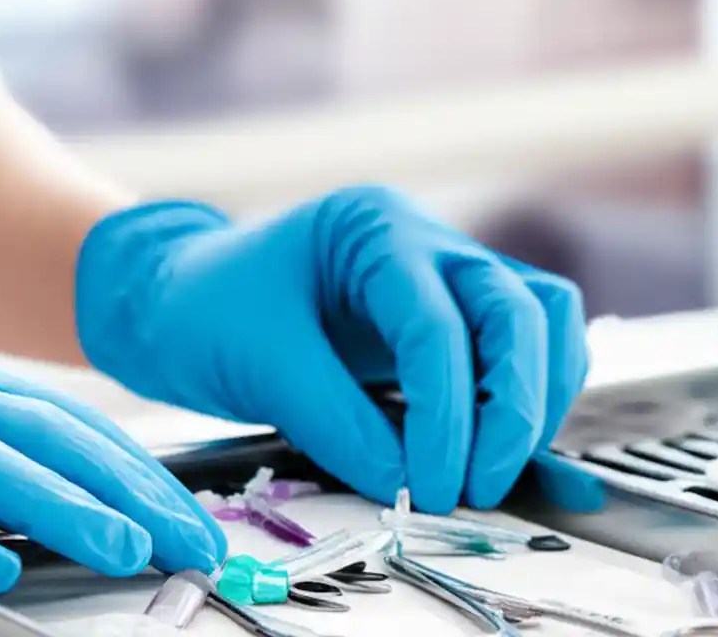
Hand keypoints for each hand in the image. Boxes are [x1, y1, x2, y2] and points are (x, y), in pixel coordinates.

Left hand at [77, 187, 589, 512]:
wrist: (177, 303)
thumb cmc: (205, 311)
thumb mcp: (258, 362)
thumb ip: (337, 423)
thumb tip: (409, 486)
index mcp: (374, 229)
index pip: (438, 322)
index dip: (446, 413)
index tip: (436, 487)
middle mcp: (426, 244)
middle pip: (520, 312)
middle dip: (511, 408)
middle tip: (477, 487)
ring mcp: (444, 279)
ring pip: (540, 324)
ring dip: (533, 402)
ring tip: (492, 474)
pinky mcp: (448, 322)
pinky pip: (520, 350)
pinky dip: (526, 399)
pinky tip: (501, 452)